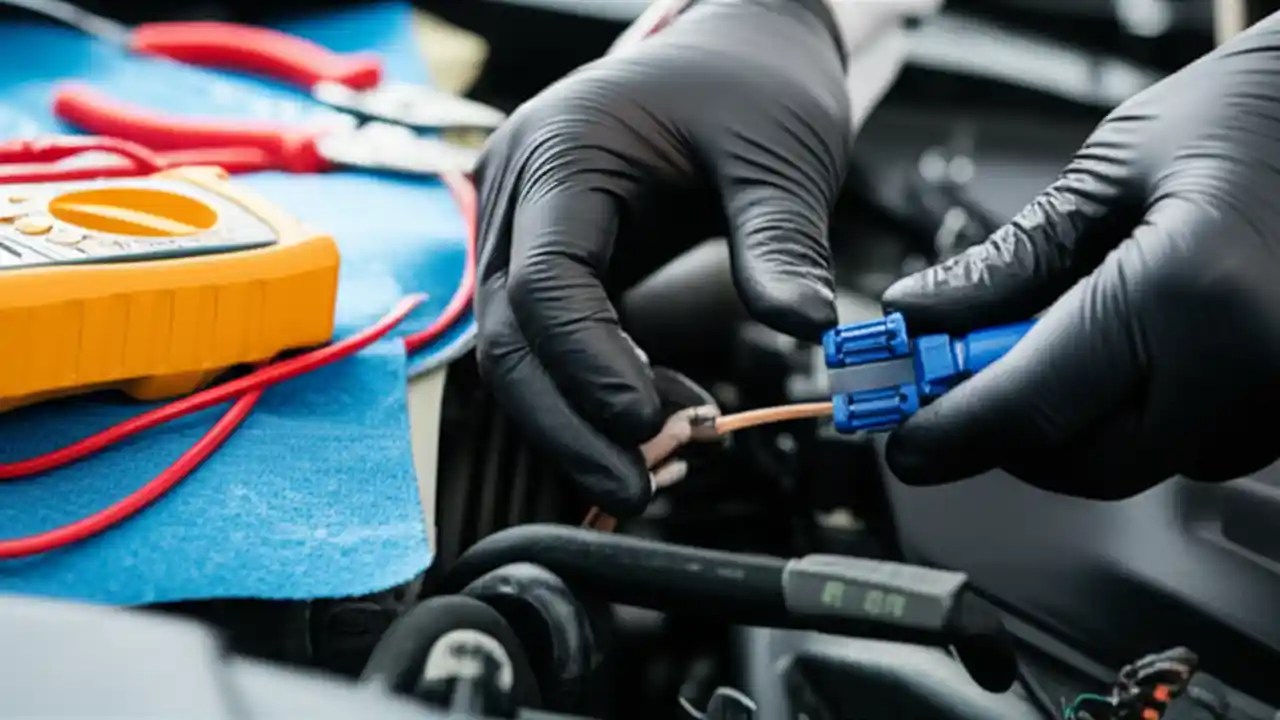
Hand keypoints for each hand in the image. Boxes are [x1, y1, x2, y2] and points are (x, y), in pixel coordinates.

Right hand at [474, 0, 850, 515]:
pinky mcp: (553, 257)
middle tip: (639, 488)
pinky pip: (550, 342)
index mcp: (564, 151)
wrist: (736, 47)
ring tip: (663, 462)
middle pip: (510, 337)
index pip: (547, 282)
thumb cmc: (751, 82)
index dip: (591, 366)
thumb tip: (806, 330)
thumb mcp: (780, 153)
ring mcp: (526, 227)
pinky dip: (594, 390)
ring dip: (577, 420)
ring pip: (517, 352)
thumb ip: (780, 242)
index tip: (653, 423)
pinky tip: (661, 412)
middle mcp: (521, 192)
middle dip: (569, 424)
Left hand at [880, 16, 1279, 498]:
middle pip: (1087, 461)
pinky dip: (1134, 416)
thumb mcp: (1107, 174)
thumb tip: (920, 314)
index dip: (953, 432)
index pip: (1034, 404)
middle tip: (965, 386)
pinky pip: (1190, 446)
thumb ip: (1007, 261)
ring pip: (1138, 462)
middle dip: (1013, 434)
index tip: (907, 444)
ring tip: (1054, 344)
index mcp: (1188, 293)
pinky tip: (1124, 354)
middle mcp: (1248, 363)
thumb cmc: (1246, 118)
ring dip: (1073, 426)